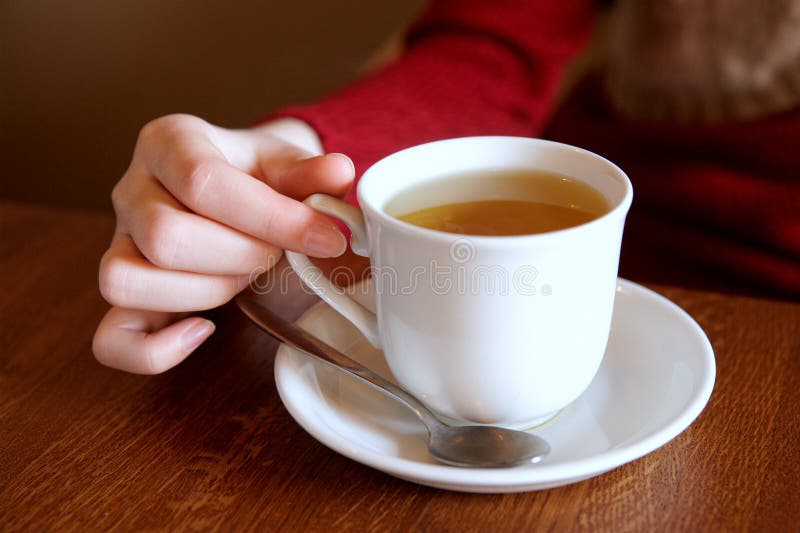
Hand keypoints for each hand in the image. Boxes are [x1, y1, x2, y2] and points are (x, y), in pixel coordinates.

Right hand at [92, 115, 353, 373]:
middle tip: (275, 254)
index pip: (204, 183)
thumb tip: (340, 172)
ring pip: (129, 281)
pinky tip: (203, 331)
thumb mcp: (287, 163)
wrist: (231, 187)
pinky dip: (155, 350)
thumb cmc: (255, 176)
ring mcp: (118, 244)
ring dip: (206, 292)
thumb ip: (312, 172)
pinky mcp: (124, 293)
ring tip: (241, 276)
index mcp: (168, 141)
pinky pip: (111, 338)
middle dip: (240, 257)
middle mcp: (131, 190)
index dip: (272, 219)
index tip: (327, 239)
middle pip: (165, 237)